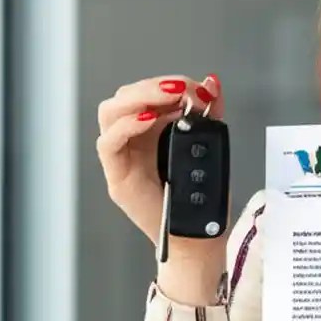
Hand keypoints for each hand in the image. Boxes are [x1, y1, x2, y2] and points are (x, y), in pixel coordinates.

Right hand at [95, 74, 223, 243]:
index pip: (145, 93)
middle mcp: (131, 140)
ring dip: (139, 98)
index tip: (196, 87)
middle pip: (124, 97)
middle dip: (153, 86)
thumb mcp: (208, 146)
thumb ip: (209, 115)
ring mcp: (121, 157)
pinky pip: (108, 144)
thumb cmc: (198, 197)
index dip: (167, 84)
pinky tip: (147, 119)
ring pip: (110, 113)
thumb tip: (212, 82)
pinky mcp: (117, 176)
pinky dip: (125, 126)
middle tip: (181, 88)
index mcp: (150, 130)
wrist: (195, 238)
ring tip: (168, 97)